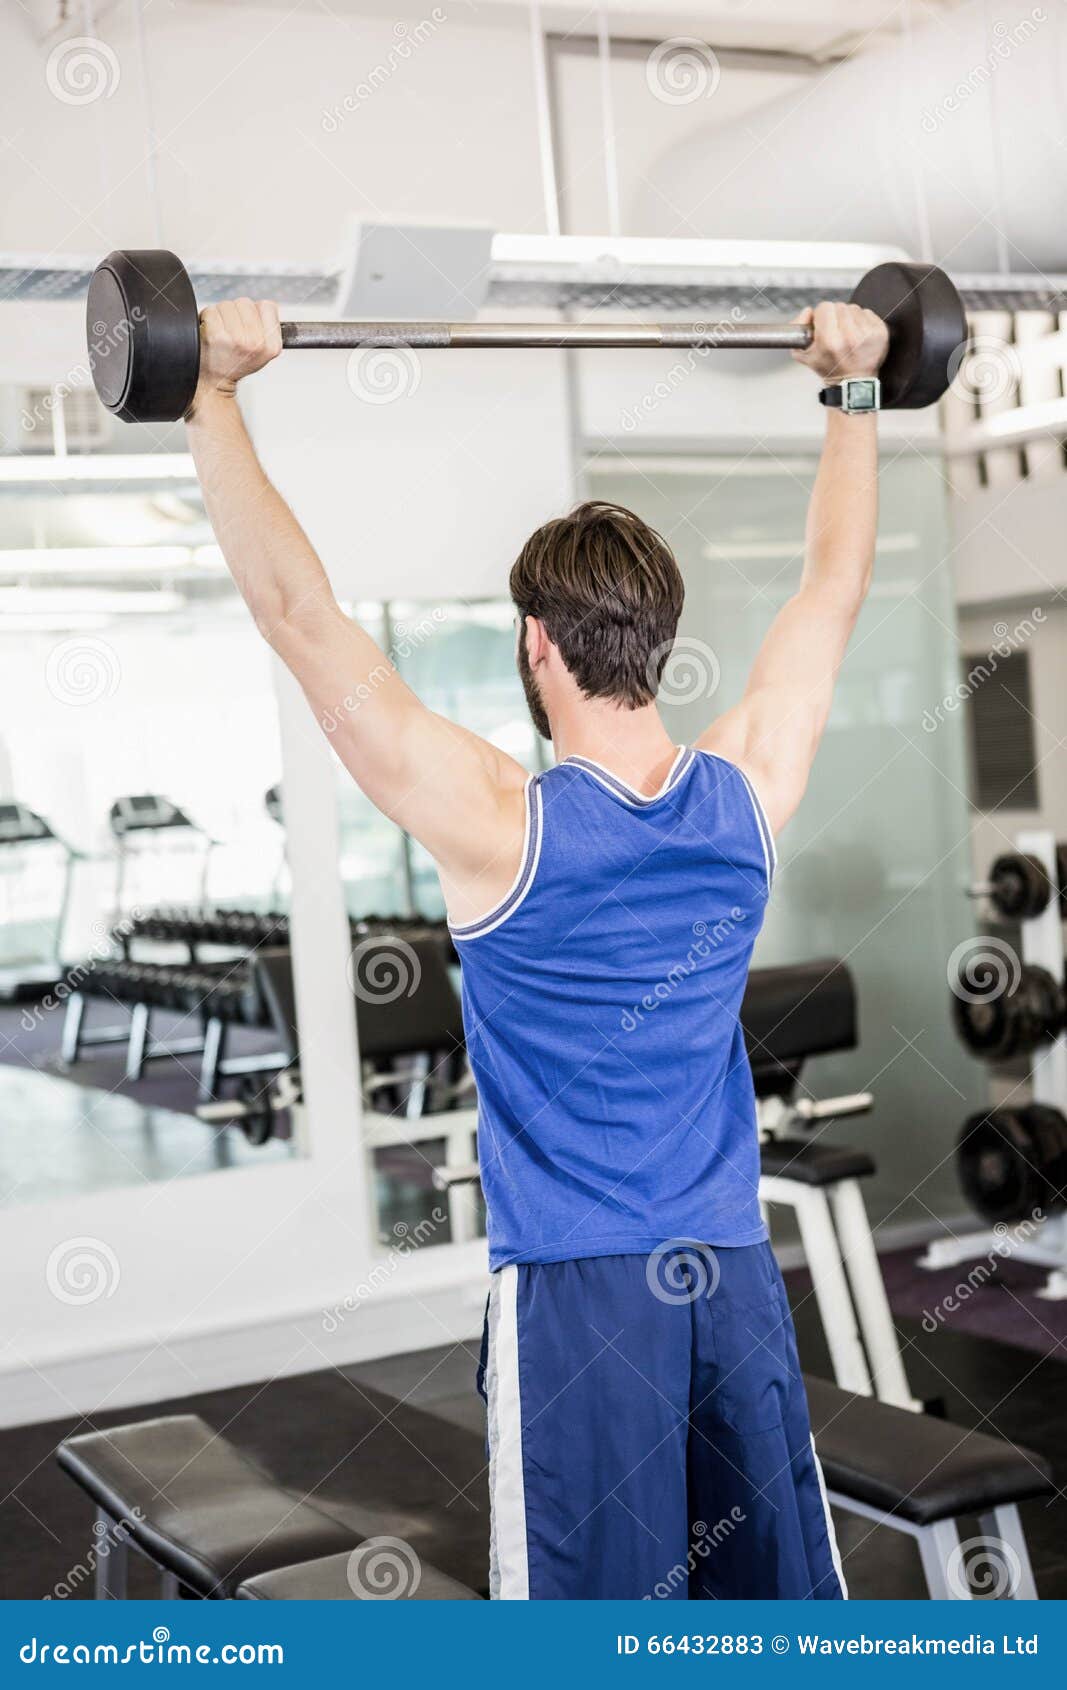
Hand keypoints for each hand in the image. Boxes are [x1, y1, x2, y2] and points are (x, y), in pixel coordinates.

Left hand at [189, 298, 282, 414]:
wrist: (215, 383)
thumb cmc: (236, 365)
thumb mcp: (265, 353)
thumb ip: (269, 328)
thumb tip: (265, 306)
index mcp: (271, 345)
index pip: (268, 306)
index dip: (256, 312)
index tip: (249, 325)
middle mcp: (255, 342)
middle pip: (246, 303)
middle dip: (237, 313)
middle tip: (233, 330)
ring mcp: (236, 338)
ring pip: (228, 305)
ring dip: (222, 315)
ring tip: (222, 332)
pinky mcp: (216, 335)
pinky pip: (212, 311)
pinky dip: (208, 318)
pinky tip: (211, 331)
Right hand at [791, 301, 888, 382]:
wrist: (852, 384)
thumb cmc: (828, 368)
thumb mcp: (802, 353)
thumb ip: (797, 327)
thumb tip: (808, 311)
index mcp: (830, 341)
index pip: (825, 307)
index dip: (821, 315)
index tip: (823, 324)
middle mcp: (850, 336)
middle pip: (840, 306)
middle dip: (836, 316)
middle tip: (836, 331)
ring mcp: (867, 334)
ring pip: (854, 308)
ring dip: (849, 318)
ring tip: (847, 334)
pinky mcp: (880, 332)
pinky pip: (868, 313)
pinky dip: (862, 321)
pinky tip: (859, 335)